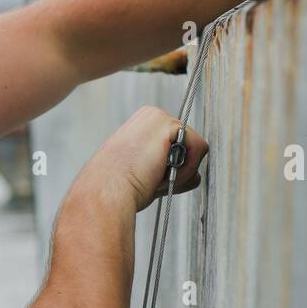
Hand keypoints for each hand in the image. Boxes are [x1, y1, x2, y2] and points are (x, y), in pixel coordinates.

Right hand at [82, 104, 208, 212]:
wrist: (106, 191)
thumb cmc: (116, 188)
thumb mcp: (144, 173)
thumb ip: (168, 168)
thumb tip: (196, 176)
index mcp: (143, 124)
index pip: (176, 145)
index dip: (169, 167)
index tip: (147, 176)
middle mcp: (152, 115)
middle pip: (188, 145)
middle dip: (177, 169)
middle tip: (150, 178)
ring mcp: (160, 117)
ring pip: (196, 148)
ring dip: (181, 171)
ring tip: (155, 176)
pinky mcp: (170, 125)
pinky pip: (200, 148)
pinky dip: (188, 168)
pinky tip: (164, 172)